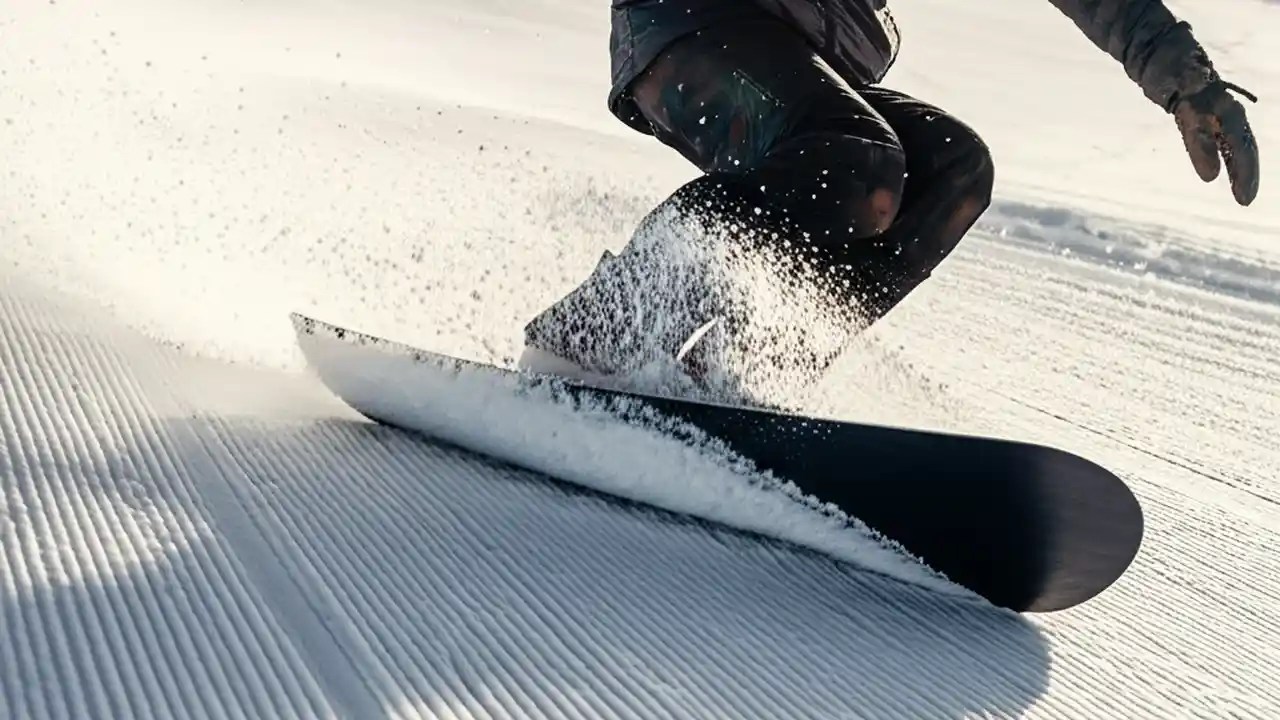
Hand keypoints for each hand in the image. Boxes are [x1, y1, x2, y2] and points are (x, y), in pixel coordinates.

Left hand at [1173, 81, 1259, 205]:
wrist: (1167, 57)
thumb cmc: (1178, 80)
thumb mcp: (1188, 115)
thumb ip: (1200, 145)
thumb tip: (1210, 178)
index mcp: (1231, 114)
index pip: (1244, 150)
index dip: (1245, 175)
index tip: (1244, 200)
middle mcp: (1229, 114)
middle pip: (1244, 148)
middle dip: (1246, 175)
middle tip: (1245, 201)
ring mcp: (1218, 113)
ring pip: (1234, 144)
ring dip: (1238, 167)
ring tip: (1239, 191)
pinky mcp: (1204, 113)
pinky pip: (1221, 138)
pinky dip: (1225, 155)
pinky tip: (1222, 167)